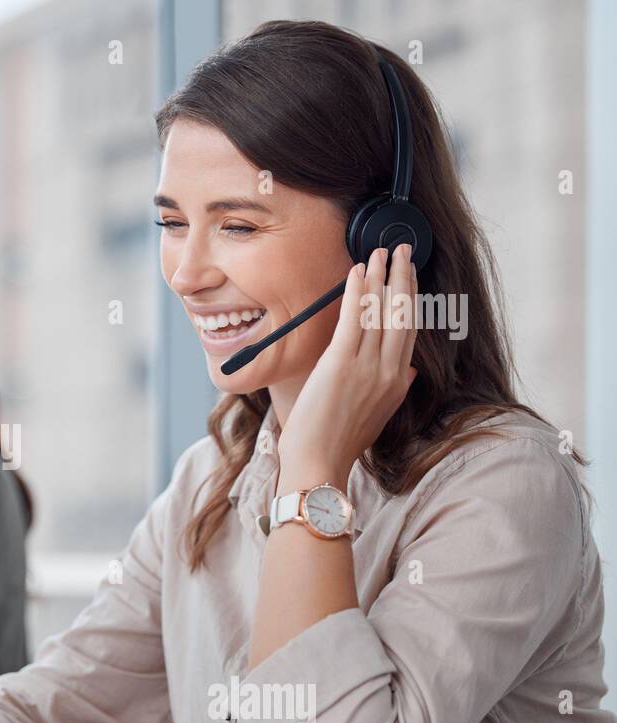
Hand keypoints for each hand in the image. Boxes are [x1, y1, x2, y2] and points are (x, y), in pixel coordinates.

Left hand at [276, 243, 418, 485]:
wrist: (318, 464)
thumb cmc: (338, 444)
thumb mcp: (377, 417)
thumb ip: (394, 390)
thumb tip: (408, 371)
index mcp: (399, 383)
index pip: (409, 331)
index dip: (410, 299)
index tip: (409, 276)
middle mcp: (390, 372)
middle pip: (402, 314)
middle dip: (403, 278)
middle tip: (402, 250)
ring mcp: (368, 367)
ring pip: (381, 312)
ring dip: (382, 276)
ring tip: (381, 252)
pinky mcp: (342, 364)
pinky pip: (355, 319)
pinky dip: (358, 292)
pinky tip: (358, 272)